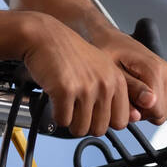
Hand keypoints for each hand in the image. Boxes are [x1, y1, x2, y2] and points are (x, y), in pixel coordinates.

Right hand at [20, 14, 132, 136]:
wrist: (45, 37)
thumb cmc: (70, 54)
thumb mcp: (101, 69)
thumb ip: (112, 93)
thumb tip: (119, 123)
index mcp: (117, 80)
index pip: (121, 122)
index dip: (103, 121)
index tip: (94, 114)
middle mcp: (105, 84)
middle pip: (99, 129)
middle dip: (84, 124)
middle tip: (75, 108)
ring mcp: (86, 88)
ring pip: (80, 128)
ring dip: (69, 120)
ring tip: (66, 102)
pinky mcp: (65, 90)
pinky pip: (63, 121)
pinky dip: (56, 114)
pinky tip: (56, 98)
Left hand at [91, 26, 166, 125]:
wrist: (114, 41)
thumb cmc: (109, 53)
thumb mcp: (113, 72)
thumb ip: (131, 89)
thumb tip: (150, 102)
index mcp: (156, 70)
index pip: (156, 111)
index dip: (136, 111)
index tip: (124, 98)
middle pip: (160, 114)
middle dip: (141, 111)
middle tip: (126, 94)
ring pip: (162, 112)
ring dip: (145, 108)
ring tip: (132, 90)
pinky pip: (163, 106)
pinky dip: (150, 103)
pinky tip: (139, 90)